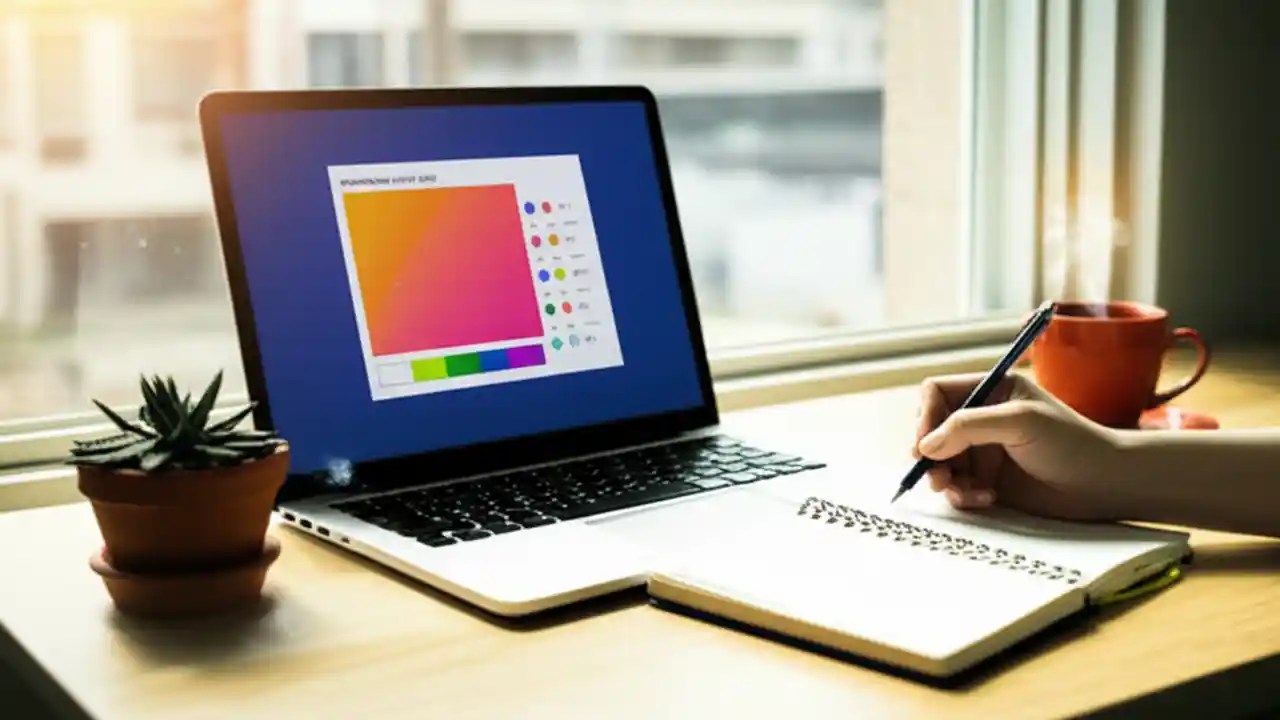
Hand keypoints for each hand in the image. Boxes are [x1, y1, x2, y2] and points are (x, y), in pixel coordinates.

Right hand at [914, 372, 1123, 519]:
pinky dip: (962, 496)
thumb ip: (968, 427)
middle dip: (929, 454)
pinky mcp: (987, 482)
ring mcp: (983, 452)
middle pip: (930, 430)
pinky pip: (956, 488)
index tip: (925, 444)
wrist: (1104, 485)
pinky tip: (987, 499)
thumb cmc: (1071, 443)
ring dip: (944, 479)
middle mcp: (981, 419)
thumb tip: (924, 447)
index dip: (925, 416)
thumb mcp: (1019, 422)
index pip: (936, 393)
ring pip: (939, 463)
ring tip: (961, 492)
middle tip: (937, 476)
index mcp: (990, 391)